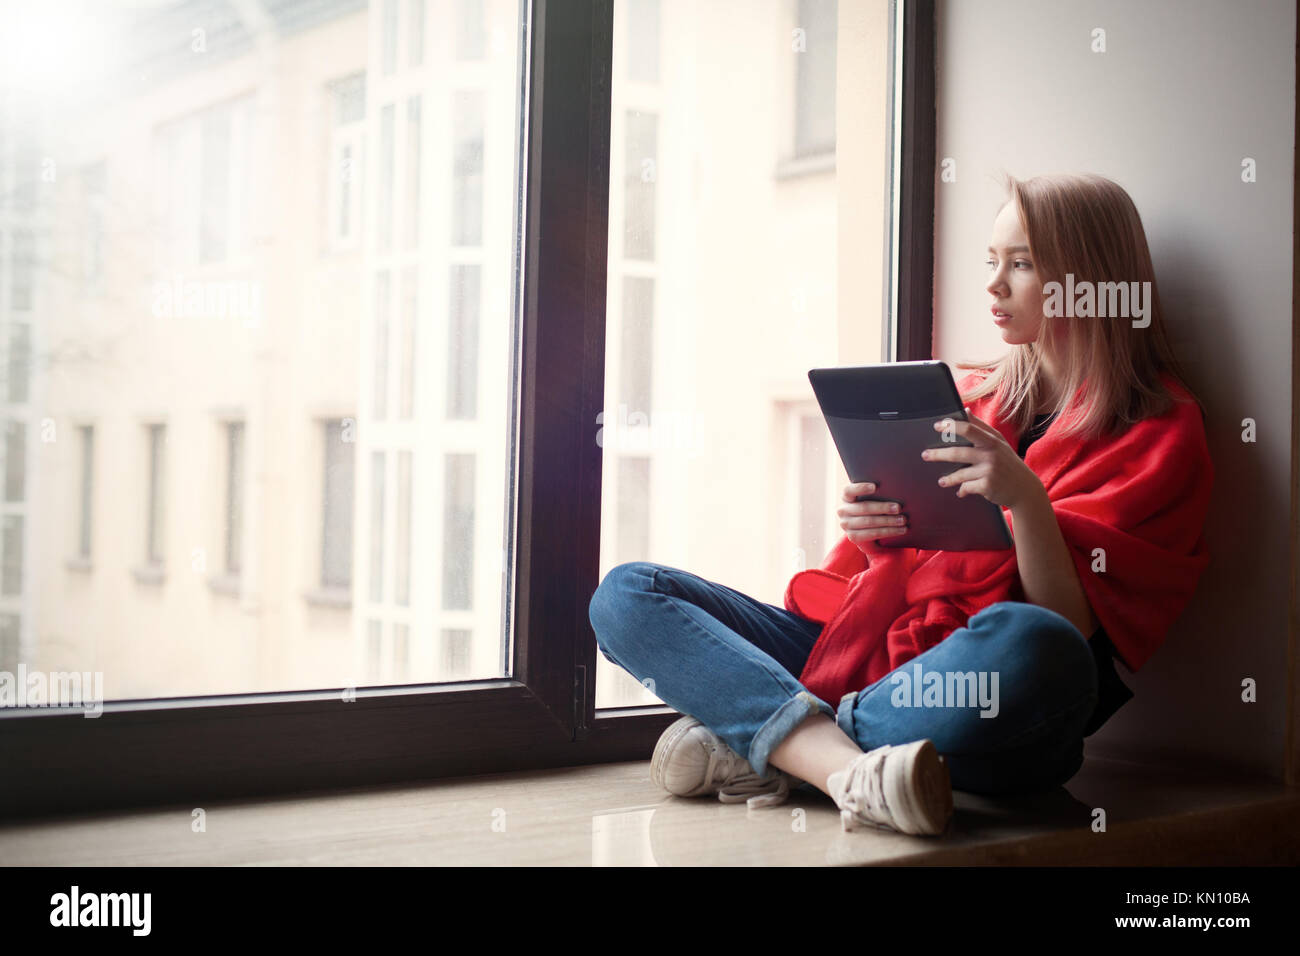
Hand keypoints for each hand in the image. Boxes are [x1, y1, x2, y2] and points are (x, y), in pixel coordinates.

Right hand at [837, 480, 908, 550]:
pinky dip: (889, 531)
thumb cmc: (872, 508)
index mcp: (846, 497)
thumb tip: (895, 490)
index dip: (861, 488)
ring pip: (869, 522)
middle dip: (883, 508)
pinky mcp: (853, 537)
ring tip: (903, 520)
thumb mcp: (870, 499)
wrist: (866, 530)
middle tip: (898, 508)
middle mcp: (843, 511)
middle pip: (864, 508)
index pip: (849, 490)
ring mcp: (846, 525)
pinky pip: (873, 533)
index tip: (875, 486)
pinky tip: (900, 530)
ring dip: (888, 521)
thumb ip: (876, 494)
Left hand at [920, 409, 1043, 510]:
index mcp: (992, 441)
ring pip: (960, 474)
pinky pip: (967, 487)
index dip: (951, 426)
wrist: (1025, 489)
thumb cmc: (1008, 463)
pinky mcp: (987, 486)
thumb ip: (981, 427)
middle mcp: (991, 454)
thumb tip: (964, 410)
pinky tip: (960, 492)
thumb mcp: (998, 442)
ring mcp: (989, 470)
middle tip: (925, 455)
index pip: (969, 428)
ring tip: (942, 481)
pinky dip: (962, 490)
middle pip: (958, 452)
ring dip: (948, 479)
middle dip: (938, 454)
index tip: (937, 426)